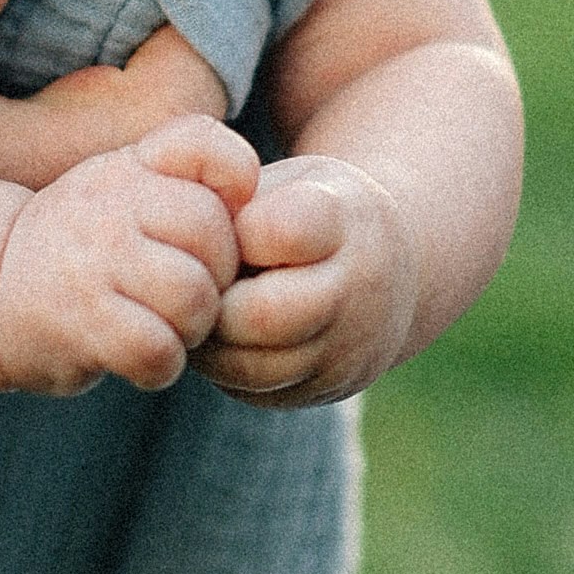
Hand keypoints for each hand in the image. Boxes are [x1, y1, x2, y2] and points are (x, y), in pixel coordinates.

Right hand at [0, 115, 256, 393]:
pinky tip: (141, 357)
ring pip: (194, 297)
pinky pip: (158, 349)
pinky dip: (161, 366)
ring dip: (192, 327)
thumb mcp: (125, 184)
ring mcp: (94, 263)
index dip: (237, 184)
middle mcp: (111, 205)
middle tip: (189, 294)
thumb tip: (255, 192)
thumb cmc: (84, 243)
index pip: (208, 147)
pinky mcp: (81, 323)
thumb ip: (188, 175)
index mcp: (131, 166)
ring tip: (166, 327)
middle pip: (214, 236)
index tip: (219, 221)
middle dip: (218, 277)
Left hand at [196, 154, 420, 403]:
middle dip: (214, 299)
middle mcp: (356, 291)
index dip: (235, 232)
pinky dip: (224, 364)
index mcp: (344, 220)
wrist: (390, 274)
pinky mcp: (323, 391)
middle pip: (261, 315)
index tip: (229, 229)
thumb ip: (239, 198)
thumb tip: (183, 238)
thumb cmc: (315, 215)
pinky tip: (224, 333)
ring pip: (248, 364)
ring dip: (210, 339)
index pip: (278, 232)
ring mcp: (345, 350)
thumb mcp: (289, 182)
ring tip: (207, 307)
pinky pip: (252, 390)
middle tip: (195, 281)